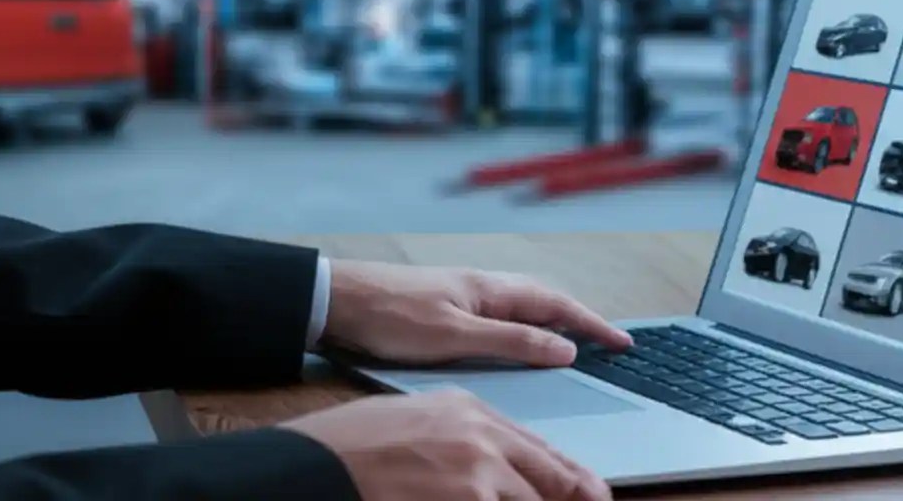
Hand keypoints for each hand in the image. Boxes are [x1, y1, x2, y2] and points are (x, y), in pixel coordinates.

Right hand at [283, 390, 611, 500]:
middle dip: (574, 499)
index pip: (541, 450)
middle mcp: (483, 437)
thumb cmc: (348, 446)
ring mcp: (478, 473)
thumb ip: (464, 438)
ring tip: (512, 500)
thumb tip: (498, 470)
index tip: (590, 495)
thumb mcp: (415, 420)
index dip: (572, 480)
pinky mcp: (467, 499)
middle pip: (555, 478)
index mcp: (472, 411)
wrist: (312, 463)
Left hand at [322, 261, 631, 365]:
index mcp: (491, 290)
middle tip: (608, 342)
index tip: (622, 342)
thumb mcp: (455, 336)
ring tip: (575, 340)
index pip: (557, 306)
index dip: (593, 325)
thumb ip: (511, 340)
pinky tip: (518, 337)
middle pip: (546, 299)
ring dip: (554, 319)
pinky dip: (526, 323)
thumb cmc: (390, 316)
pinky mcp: (447, 304)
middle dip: (580, 319)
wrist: (338, 299)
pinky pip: (502, 311)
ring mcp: (465, 293)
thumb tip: (563, 347)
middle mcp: (483, 286)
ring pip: (524, 303)